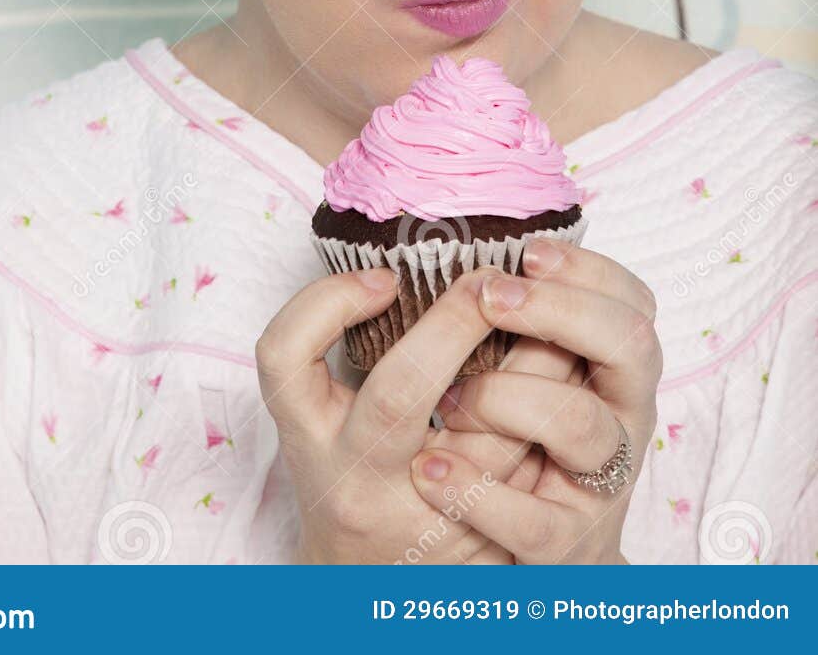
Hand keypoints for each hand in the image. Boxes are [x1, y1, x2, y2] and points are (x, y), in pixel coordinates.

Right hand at [256, 263, 575, 563]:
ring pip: (490, 436)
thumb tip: (398, 272)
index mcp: (310, 436)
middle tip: (489, 278)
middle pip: (399, 394)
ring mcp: (420, 520)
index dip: (328, 303)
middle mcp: (358, 480)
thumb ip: (334, 339)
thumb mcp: (314, 410)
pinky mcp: (483, 547)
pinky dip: (554, 417)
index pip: (288, 360)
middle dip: (451, 323)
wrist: (361, 584)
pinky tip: (568, 378)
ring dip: (529, 366)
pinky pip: (533, 475)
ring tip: (549, 313)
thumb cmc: (339, 469)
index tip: (383, 277)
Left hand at [410, 239, 660, 563]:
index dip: (590, 270)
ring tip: (448, 402)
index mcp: (618, 375)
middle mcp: (624, 422)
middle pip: (632, 345)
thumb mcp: (541, 383)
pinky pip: (533, 522)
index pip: (636, 304)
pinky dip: (478, 492)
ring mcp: (601, 488)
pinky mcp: (565, 551)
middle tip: (491, 295)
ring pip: (581, 425)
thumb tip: (475, 253)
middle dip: (559, 308)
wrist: (538, 572)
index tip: (528, 251)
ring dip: (507, 397)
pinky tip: (430, 468)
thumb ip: (529, 330)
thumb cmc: (526, 453)